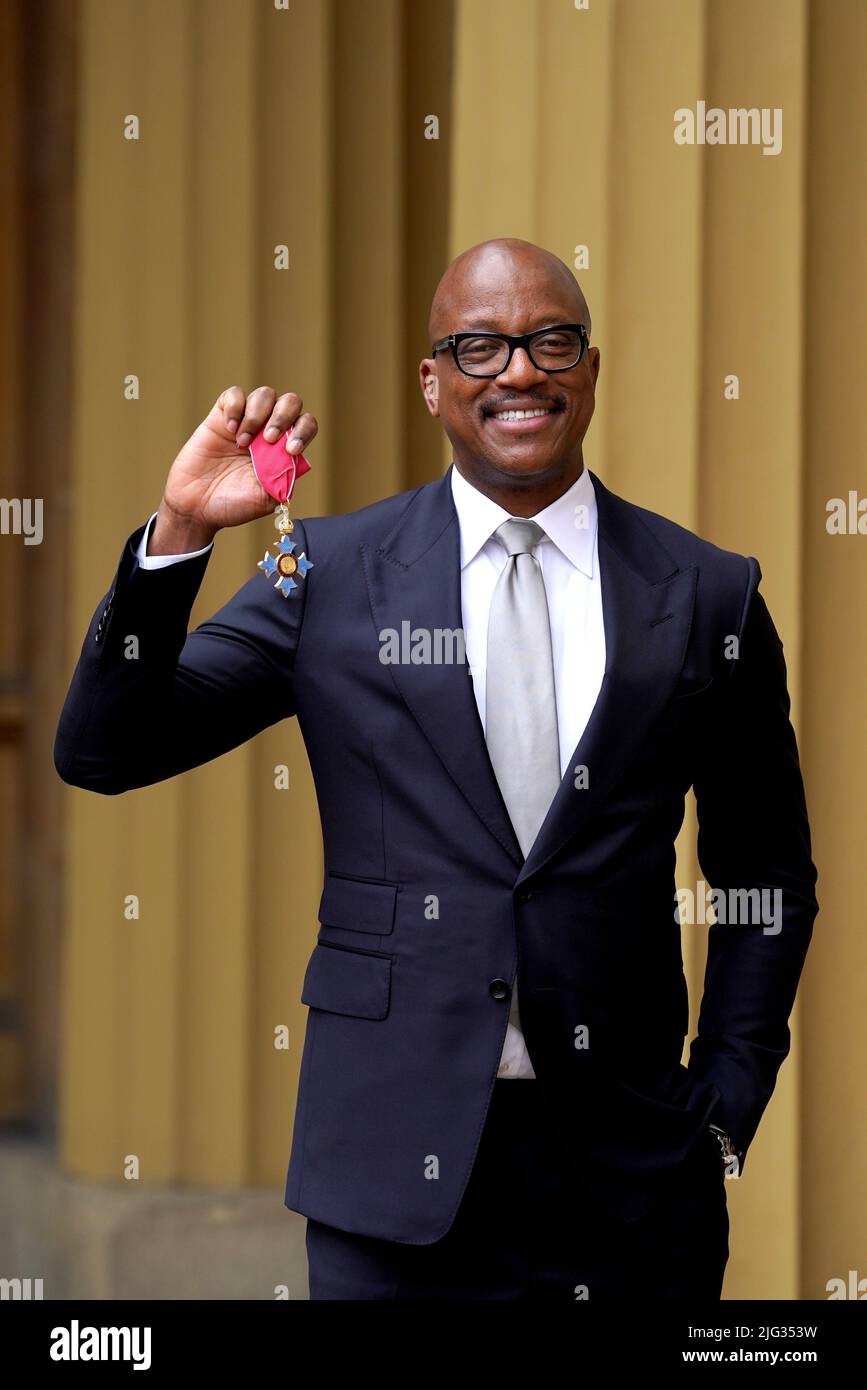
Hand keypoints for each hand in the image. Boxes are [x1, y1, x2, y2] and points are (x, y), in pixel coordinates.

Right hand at [149, 385, 318, 554]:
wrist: (197, 506)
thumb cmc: (232, 504)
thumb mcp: (265, 499)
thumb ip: (284, 479)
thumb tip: (295, 459)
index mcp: (284, 450)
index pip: (306, 425)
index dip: (303, 432)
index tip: (291, 450)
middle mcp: (268, 431)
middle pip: (290, 402)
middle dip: (283, 417)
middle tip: (267, 440)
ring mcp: (246, 422)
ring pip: (265, 395)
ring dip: (257, 415)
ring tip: (242, 442)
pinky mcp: (221, 416)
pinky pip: (234, 394)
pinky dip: (236, 408)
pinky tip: (230, 430)